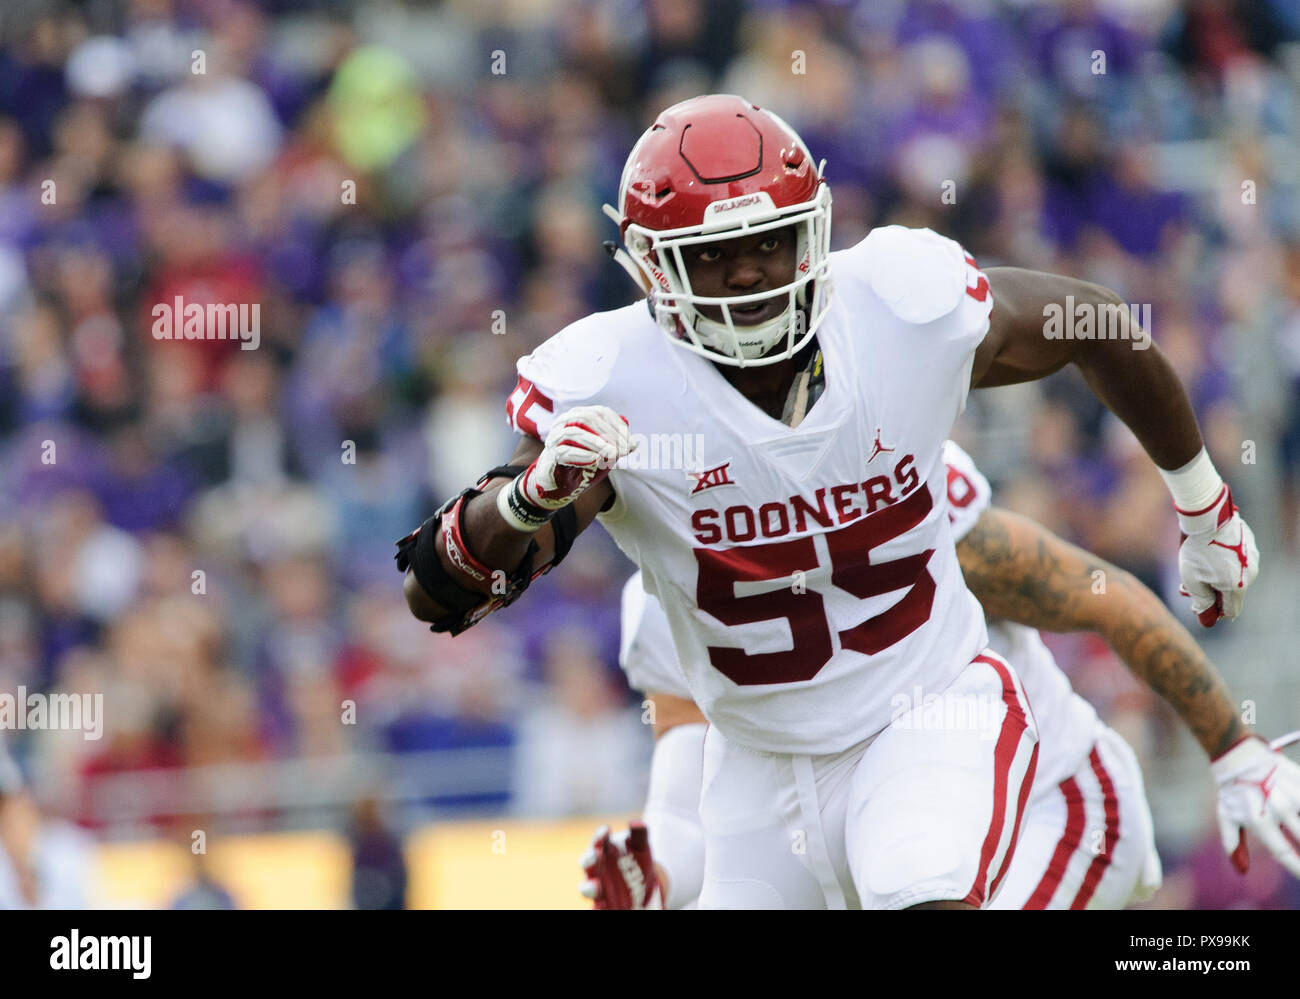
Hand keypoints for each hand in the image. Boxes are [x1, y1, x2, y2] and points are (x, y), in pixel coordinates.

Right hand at [520, 405, 634, 511]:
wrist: (557, 479)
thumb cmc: (582, 460)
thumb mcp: (603, 451)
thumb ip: (617, 445)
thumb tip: (635, 444)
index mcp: (579, 414)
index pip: (601, 412)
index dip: (618, 425)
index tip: (632, 443)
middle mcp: (565, 421)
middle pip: (587, 418)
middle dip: (608, 434)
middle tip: (624, 451)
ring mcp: (555, 436)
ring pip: (573, 432)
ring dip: (596, 442)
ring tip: (613, 454)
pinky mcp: (550, 454)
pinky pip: (564, 451)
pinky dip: (582, 455)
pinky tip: (596, 460)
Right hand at [578, 822, 661, 909]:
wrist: (644, 879)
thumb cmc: (636, 857)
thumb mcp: (640, 845)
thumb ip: (639, 833)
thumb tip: (636, 822)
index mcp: (603, 848)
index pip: (598, 839)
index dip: (600, 835)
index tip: (606, 829)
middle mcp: (596, 866)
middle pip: (587, 862)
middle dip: (589, 859)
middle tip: (596, 855)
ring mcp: (598, 885)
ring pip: (587, 886)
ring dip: (589, 887)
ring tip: (596, 887)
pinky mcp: (603, 901)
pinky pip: (596, 906)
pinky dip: (597, 908)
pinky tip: (600, 907)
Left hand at [1175, 486, 1258, 625]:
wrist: (1207, 517)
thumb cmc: (1197, 550)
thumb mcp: (1192, 580)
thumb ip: (1201, 601)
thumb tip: (1206, 617)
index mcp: (1238, 586)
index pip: (1231, 611)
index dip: (1214, 612)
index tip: (1199, 606)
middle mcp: (1250, 574)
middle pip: (1230, 592)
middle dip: (1208, 592)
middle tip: (1185, 588)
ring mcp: (1251, 558)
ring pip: (1232, 574)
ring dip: (1213, 577)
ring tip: (1190, 570)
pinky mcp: (1248, 544)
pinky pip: (1236, 559)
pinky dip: (1222, 562)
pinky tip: (1204, 554)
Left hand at [1211, 734, 1299, 877]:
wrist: (1240, 755)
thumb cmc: (1232, 790)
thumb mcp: (1227, 816)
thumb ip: (1233, 844)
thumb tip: (1242, 870)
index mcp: (1259, 821)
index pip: (1285, 854)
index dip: (1298, 869)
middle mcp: (1279, 809)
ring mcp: (1294, 795)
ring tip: (1298, 831)